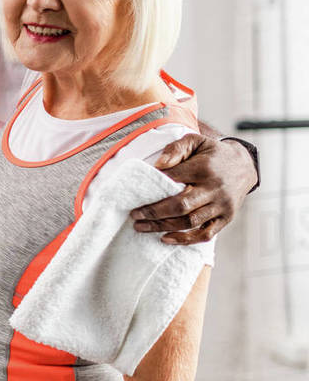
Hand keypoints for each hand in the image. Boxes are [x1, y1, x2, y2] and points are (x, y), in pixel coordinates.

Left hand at [131, 134, 256, 243]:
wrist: (245, 165)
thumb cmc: (212, 154)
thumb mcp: (195, 141)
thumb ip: (176, 149)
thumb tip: (157, 165)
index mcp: (204, 169)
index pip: (174, 179)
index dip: (153, 186)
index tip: (135, 191)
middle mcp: (215, 189)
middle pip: (181, 205)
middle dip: (154, 212)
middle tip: (134, 215)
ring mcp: (222, 206)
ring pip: (190, 221)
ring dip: (163, 226)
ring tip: (141, 227)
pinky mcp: (226, 218)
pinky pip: (206, 234)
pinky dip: (185, 240)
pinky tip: (165, 239)